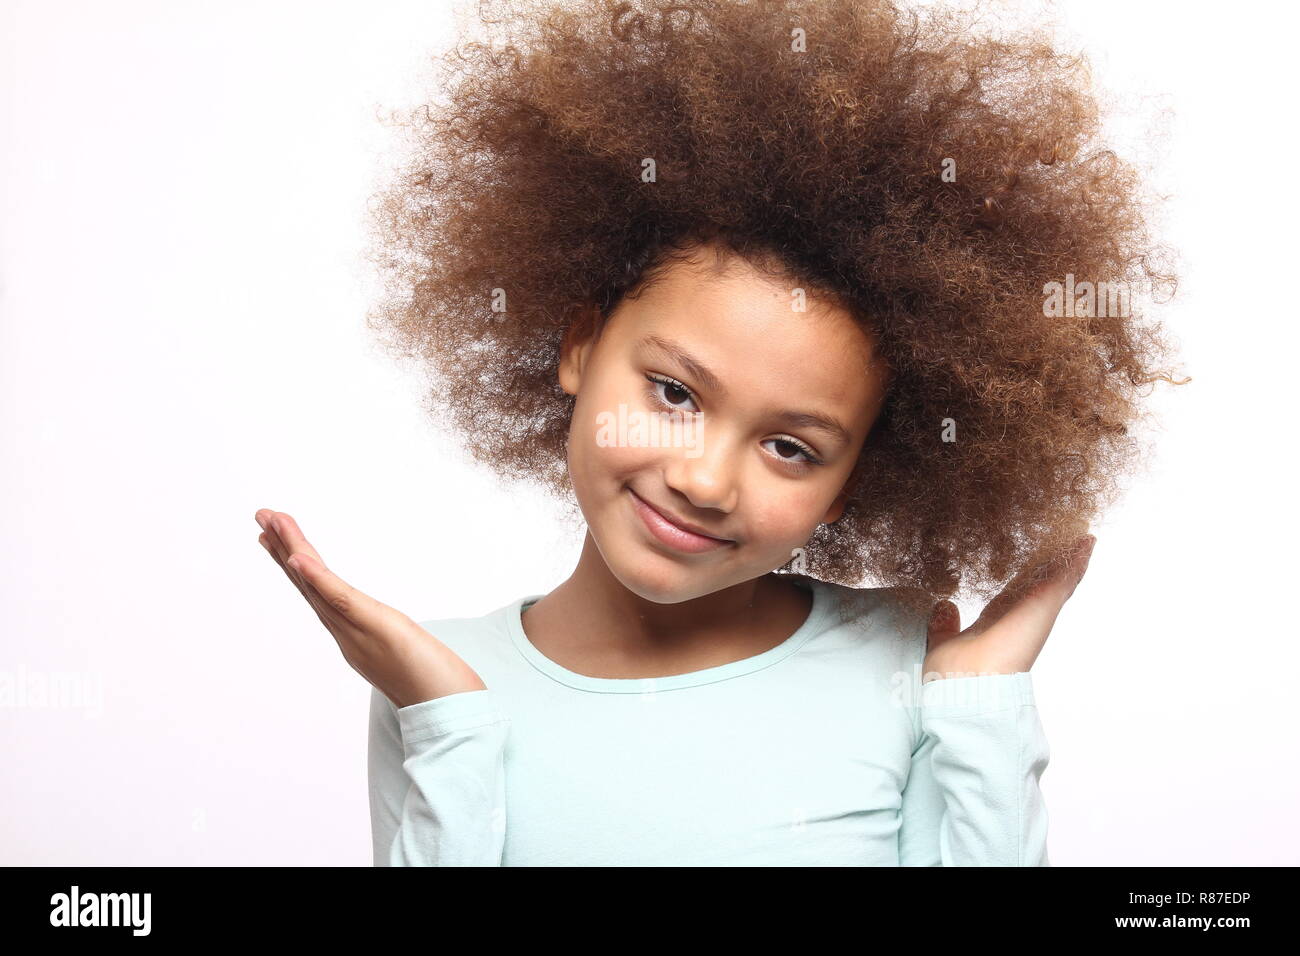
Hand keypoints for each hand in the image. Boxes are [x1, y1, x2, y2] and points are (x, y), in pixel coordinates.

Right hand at [254, 508, 487, 707]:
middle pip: (308, 584)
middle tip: (261, 517)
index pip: (317, 591)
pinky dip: (317, 578)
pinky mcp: (373, 625)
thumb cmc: (432, 682)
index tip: (275, 537)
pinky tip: (297, 559)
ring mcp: (355, 630)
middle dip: (283, 550)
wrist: (445, 706)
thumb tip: (388, 629)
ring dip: (292, 552)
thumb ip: (392, 641)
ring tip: (271, 523)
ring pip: (317, 586)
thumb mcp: (406, 652)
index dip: (295, 564)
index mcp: (351, 633)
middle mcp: (345, 631)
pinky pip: (339, 599)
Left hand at [923, 533, 1095, 681]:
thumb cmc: (955, 673)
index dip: (1022, 577)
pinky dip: (1076, 558)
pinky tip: (1086, 540)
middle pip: (1039, 582)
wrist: (970, 685)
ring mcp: (1035, 612)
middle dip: (1050, 562)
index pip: (1013, 594)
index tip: (1028, 561)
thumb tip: (944, 606)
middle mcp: (1020, 617)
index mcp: (997, 623)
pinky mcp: (1045, 605)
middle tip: (1062, 538)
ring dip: (1067, 556)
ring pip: (1057, 578)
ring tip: (1080, 535)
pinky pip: (1065, 576)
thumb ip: (945, 624)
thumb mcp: (945, 640)